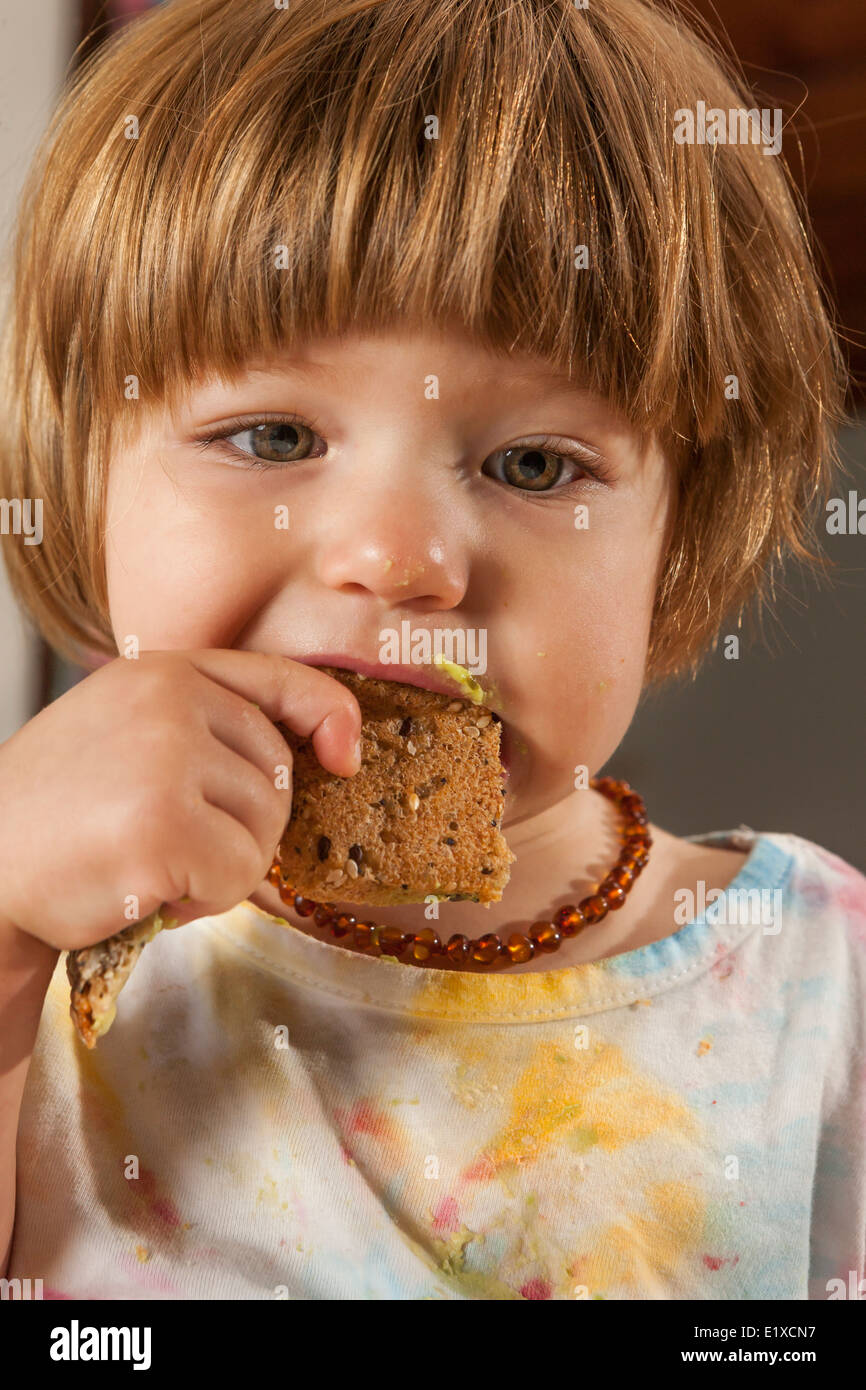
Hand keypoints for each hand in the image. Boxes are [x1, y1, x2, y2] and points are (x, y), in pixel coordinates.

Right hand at [0, 650, 360, 949]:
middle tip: (171, 843)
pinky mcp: (164, 825)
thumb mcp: (125, 734)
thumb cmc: (56, 816)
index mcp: (161, 671)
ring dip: (223, 867)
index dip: (327, 716)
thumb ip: (202, 725)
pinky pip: (240, 874)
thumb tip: (320, 754)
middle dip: (242, 825)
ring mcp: (166, 759)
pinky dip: (206, 900)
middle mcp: (168, 701)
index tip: (344, 756)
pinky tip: (149, 891)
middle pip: (279, 772)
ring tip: (152, 865)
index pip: (279, 680)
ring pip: (266, 827)